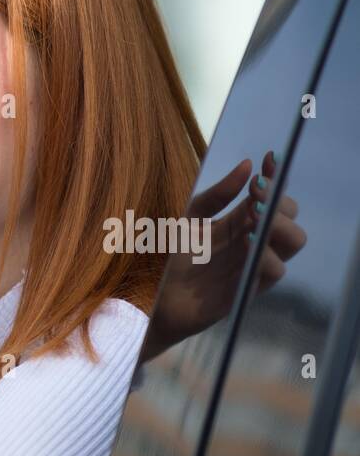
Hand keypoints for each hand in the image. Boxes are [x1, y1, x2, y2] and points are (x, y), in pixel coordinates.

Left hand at [143, 151, 305, 360]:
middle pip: (290, 215)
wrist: (161, 298)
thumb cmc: (177, 259)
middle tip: (254, 196)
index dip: (276, 176)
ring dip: (280, 225)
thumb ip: (216, 196)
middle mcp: (255, 240)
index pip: (273, 195)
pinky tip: (247, 243)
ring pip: (294, 240)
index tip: (269, 158)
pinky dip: (266, 254)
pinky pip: (276, 270)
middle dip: (278, 200)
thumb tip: (247, 165)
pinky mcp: (252, 287)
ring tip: (254, 219)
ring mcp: (256, 263)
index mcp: (242, 221)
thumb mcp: (190, 220)